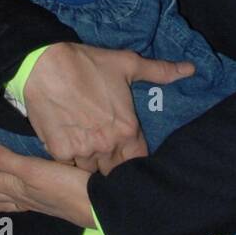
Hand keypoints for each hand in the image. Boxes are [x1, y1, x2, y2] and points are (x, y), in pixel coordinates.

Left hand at [0, 142, 95, 223]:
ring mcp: (31, 202)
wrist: (99, 207)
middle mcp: (18, 195)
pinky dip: (5, 205)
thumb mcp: (33, 169)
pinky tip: (9, 204)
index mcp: (14, 185)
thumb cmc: (67, 185)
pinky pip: (15, 205)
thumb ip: (4, 159)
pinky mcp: (44, 204)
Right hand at [23, 42, 194, 173]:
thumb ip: (160, 71)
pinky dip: (70, 160)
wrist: (44, 64)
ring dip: (90, 163)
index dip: (134, 159)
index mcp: (128, 129)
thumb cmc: (88, 63)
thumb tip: (190, 69)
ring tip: (87, 149)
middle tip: (105, 150)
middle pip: (115, 170)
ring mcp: (82, 151)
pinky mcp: (59, 151)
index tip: (128, 152)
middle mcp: (107, 145)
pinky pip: (68, 166)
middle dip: (113, 163)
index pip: (138, 160)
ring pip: (90, 170)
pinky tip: (69, 146)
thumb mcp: (128, 64)